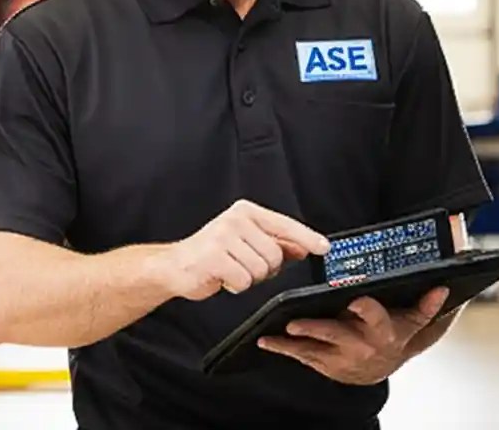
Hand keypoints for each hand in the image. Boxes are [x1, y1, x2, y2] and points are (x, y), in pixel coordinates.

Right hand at [155, 200, 329, 300]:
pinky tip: (222, 277)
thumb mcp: (245, 242)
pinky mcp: (214, 257)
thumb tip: (302, 248)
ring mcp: (223, 237)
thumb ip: (274, 243)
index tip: (324, 248)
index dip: (307, 237)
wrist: (174, 266)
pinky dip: (236, 286)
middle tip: (244, 266)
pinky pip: (244, 281)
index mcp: (246, 212)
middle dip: (265, 269)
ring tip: (231, 270)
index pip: (284, 225)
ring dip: (249, 278)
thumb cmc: (211, 255)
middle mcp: (236, 220)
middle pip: (275, 255)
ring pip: (261, 270)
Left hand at [257, 286, 449, 384]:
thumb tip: (442, 288)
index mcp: (382, 331)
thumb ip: (427, 305)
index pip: (375, 317)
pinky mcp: (323, 362)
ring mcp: (340, 356)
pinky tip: (266, 340)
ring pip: (314, 348)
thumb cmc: (394, 335)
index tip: (356, 299)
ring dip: (294, 341)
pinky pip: (301, 356)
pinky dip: (283, 349)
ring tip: (276, 332)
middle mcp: (360, 345)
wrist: (380, 367)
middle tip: (297, 322)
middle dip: (317, 329)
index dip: (366, 310)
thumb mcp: (412, 321)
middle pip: (337, 335)